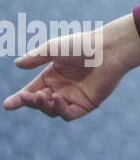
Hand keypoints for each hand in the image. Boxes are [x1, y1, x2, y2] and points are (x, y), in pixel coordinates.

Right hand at [3, 15, 139, 120]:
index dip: (19, 99)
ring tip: (41, 96)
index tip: (8, 105)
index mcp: (52, 76)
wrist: (109, 48)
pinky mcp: (87, 104)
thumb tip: (17, 64)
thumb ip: (35, 57)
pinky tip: (57, 98)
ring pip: (52, 110)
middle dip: (30, 101)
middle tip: (27, 97)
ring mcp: (74, 97)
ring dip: (43, 106)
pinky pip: (68, 114)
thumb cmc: (82, 45)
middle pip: (39, 103)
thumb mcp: (54, 48)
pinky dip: (60, 109)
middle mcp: (61, 88)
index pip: (31, 91)